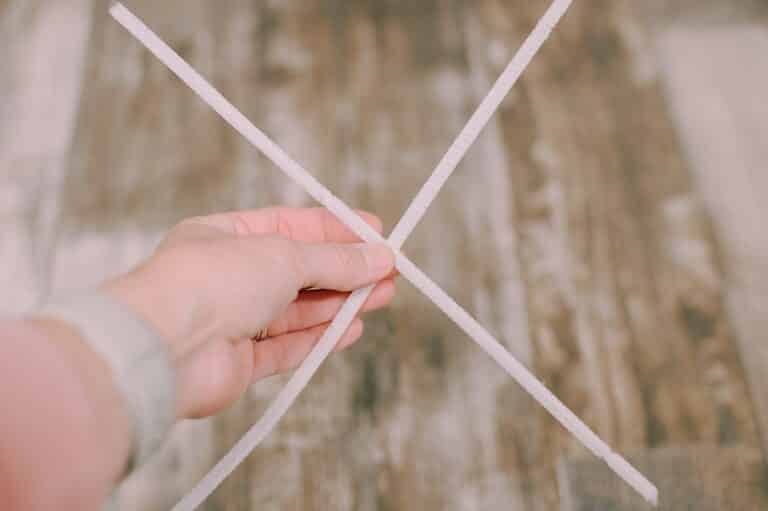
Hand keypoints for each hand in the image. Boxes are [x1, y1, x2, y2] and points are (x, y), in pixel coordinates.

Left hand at [106, 207, 394, 418]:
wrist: (164, 349)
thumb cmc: (208, 282)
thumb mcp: (283, 254)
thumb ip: (334, 260)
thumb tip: (378, 257)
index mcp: (224, 236)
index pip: (290, 227)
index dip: (335, 230)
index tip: (376, 233)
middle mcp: (227, 277)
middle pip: (299, 271)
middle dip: (345, 270)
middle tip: (388, 271)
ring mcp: (232, 321)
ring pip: (297, 311)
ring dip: (340, 303)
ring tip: (383, 296)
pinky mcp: (238, 362)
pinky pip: (287, 347)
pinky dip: (320, 337)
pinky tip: (352, 329)